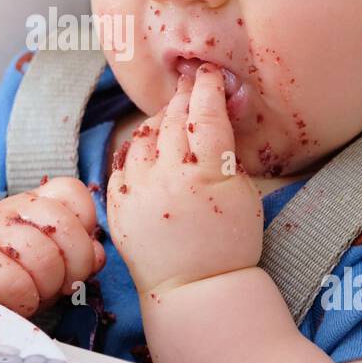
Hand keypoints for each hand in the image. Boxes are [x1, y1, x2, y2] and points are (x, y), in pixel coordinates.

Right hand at [0, 176, 105, 318]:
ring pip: (42, 255)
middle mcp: (7, 210)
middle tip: (59, 284)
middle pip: (64, 224)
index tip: (73, 255)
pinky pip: (15, 282)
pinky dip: (24, 299)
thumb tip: (97, 253)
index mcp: (30, 204)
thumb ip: (77, 255)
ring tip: (34, 293)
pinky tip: (15, 302)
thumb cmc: (5, 280)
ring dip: (46, 286)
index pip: (73, 193)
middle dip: (74, 265)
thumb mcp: (49, 265)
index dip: (84, 226)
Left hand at [106, 63, 263, 297]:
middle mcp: (167, 176)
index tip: (208, 74)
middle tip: (190, 83)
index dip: (206, 87)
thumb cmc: (230, 242)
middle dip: (183, 97)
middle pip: (172, 120)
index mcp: (207, 173)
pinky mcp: (118, 205)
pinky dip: (136, 149)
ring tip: (170, 117)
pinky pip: (122, 163)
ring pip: (143, 136)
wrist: (197, 288)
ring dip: (158, 121)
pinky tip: (147, 146)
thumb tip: (219, 114)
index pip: (204, 113)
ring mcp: (138, 190)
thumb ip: (228, 152)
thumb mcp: (244, 193)